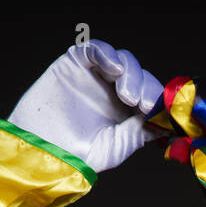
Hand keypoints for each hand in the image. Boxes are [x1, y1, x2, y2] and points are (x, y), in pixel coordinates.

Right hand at [8, 39, 164, 173]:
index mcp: (124, 111)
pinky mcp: (75, 64)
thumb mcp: (116, 147)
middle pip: (139, 77)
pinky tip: (114, 70)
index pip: (149, 95)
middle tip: (144, 104)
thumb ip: (139, 131)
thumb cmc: (75, 155)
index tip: (163, 112)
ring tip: (128, 96)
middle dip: (146, 88)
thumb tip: (164, 121)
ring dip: (131, 74)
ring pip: (123, 61)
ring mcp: (94, 76)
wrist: (41, 152)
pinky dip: (108, 55)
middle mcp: (111, 91)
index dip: (158, 100)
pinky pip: (95, 50)